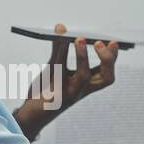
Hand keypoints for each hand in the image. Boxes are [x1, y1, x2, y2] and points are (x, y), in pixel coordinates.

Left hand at [13, 24, 118, 140]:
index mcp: (86, 85)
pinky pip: (59, 72)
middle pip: (106, 78)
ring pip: (83, 76)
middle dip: (107, 59)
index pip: (107, 73)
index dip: (113, 58)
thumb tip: (61, 28)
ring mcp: (70, 95)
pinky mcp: (55, 96)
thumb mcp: (53, 68)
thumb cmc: (44, 92)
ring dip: (82, 56)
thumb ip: (58, 50)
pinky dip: (60, 53)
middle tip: (99, 42)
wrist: (29, 115)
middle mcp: (82, 91)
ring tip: (78, 39)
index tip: (113, 41)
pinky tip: (58, 39)